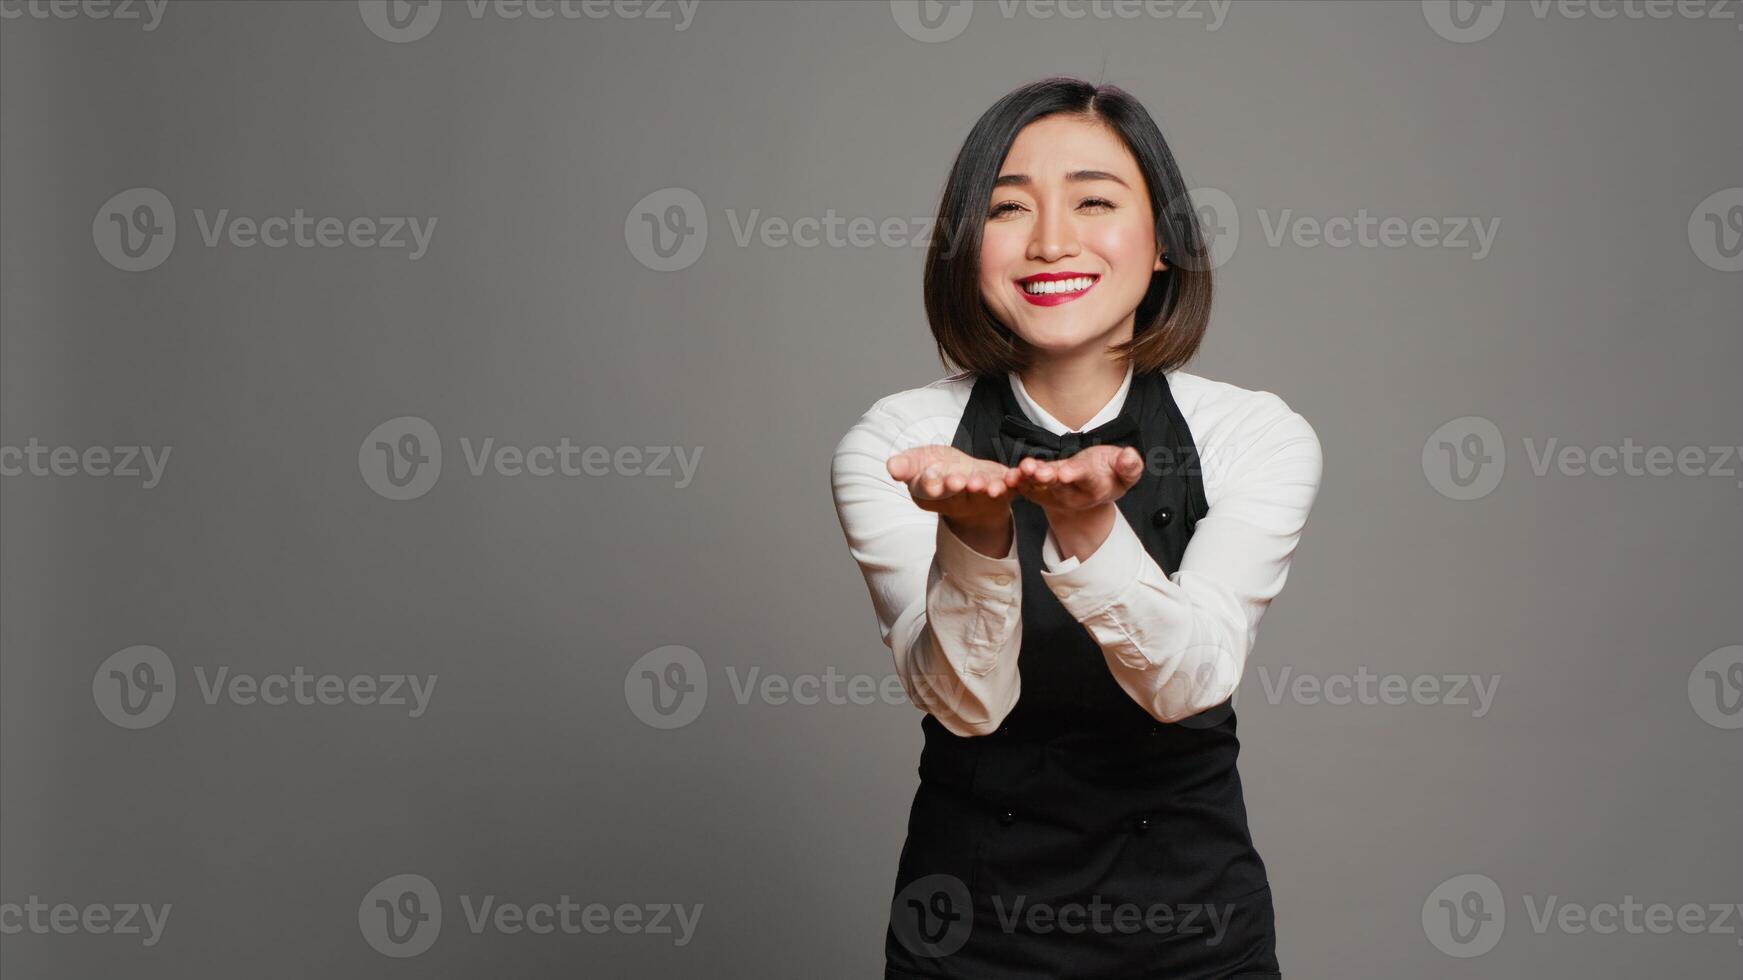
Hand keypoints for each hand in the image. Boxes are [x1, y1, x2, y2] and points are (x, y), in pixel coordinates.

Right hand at [887, 445, 1015, 555]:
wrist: (966, 479)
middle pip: (955, 494)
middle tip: (958, 481)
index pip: (927, 490)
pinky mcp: (1003, 492)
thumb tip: (891, 467)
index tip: (932, 481)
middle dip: (956, 487)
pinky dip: (1012, 482)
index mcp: (931, 493)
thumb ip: (907, 465)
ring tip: (985, 483)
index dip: (931, 485)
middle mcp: (956, 499)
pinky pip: (1009, 488)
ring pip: (982, 493)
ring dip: (984, 488)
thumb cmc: (938, 469)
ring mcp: (980, 497)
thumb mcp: (918, 462)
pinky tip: (1015, 475)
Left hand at [1006, 444, 1144, 515]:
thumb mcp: (1127, 471)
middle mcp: (1073, 493)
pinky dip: (1018, 482)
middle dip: (1047, 477)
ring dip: (1029, 478)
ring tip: (1020, 469)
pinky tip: (1009, 475)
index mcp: (1095, 486)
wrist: (1096, 485)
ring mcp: (1055, 493)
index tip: (1066, 472)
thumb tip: (1129, 456)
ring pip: (1040, 486)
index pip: (1085, 478)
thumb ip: (1130, 465)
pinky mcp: (1041, 491)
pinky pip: (1027, 487)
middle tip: (1037, 471)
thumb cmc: (1112, 472)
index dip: (1075, 474)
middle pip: (1059, 485)